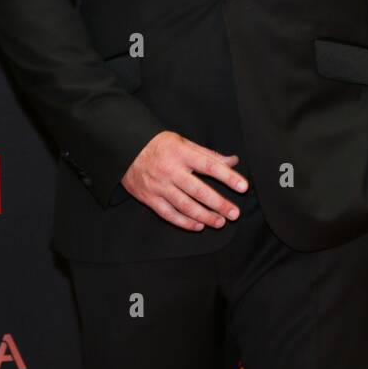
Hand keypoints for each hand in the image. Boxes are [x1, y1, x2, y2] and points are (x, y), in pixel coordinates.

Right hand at [120, 130, 246, 231]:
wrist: (124, 149)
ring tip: (220, 222)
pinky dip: (184, 222)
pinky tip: (199, 225)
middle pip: (199, 190)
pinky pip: (169, 214)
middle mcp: (171, 171)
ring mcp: (159, 186)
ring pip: (185, 206)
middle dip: (219, 203)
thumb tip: (232, 161)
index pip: (210, 166)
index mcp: (181, 154)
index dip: (228, 176)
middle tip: (235, 213)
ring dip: (205, 216)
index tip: (243, 186)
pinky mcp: (149, 198)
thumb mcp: (183, 143)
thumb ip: (208, 154)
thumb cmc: (159, 145)